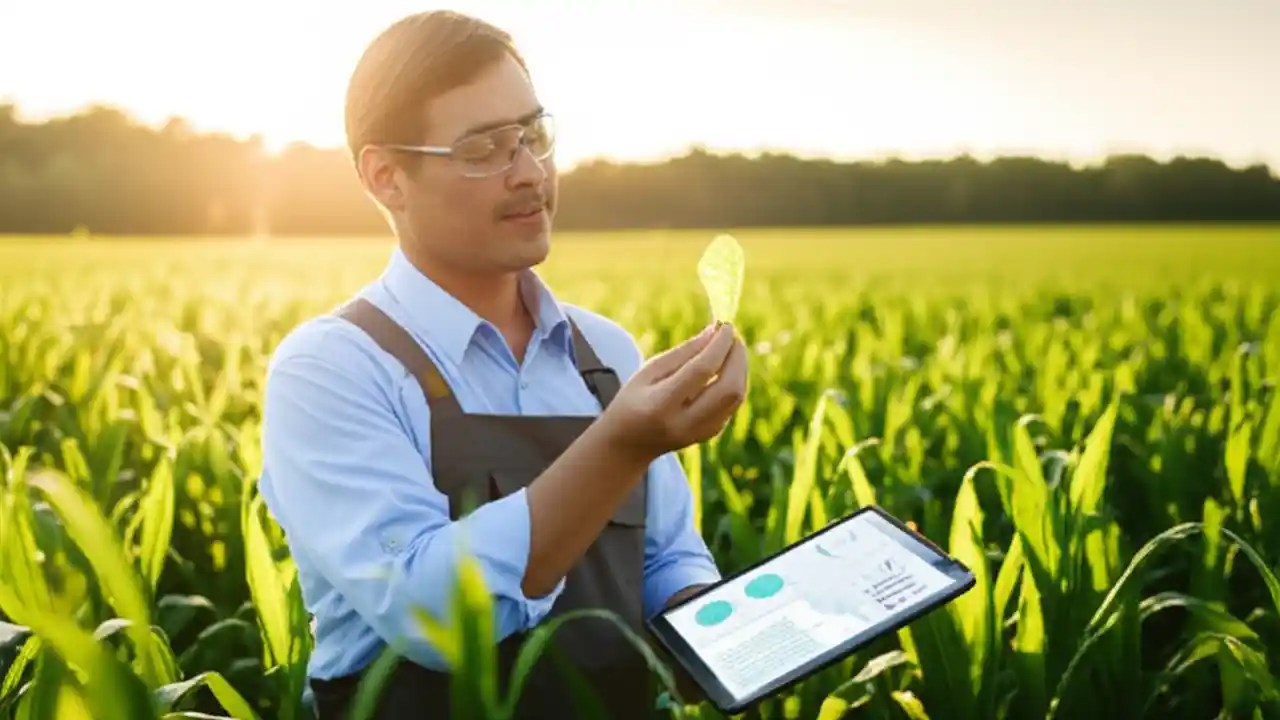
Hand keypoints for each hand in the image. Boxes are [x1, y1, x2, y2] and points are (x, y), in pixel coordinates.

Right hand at [600, 323, 747, 463]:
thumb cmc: (634, 400)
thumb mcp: (648, 371)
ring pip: (736, 397)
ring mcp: (699, 433)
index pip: (701, 371)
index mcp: (660, 405)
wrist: (627, 445)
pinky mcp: (710, 435)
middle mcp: (683, 423)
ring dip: (740, 368)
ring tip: (730, 348)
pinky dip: (734, 381)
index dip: (719, 346)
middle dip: (737, 357)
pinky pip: (732, 404)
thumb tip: (715, 332)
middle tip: (733, 336)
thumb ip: (683, 353)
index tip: (726, 326)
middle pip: (728, 389)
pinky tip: (725, 368)